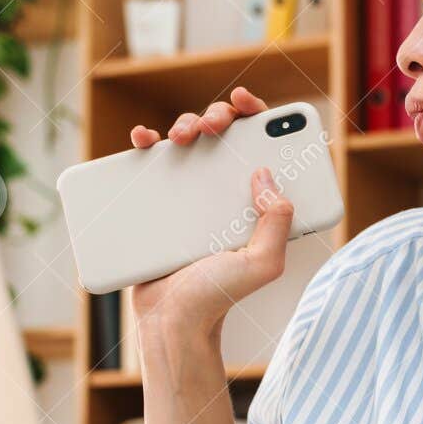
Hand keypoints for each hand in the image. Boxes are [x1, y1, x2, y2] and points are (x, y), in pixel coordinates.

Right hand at [125, 86, 292, 334]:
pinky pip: (150, 164)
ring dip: (185, 124)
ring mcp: (190, 197)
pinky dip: (145, 144)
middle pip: (225, 138)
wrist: (170, 319)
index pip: (262, 149)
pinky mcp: (157, 203)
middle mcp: (225, 195)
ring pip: (189, 143)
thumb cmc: (217, 295)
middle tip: (213, 124)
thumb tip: (267, 178)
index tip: (246, 105)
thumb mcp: (261, 263)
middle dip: (219, 117)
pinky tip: (144, 138)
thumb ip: (278, 224)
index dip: (259, 119)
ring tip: (181, 136)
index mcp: (255, 204)